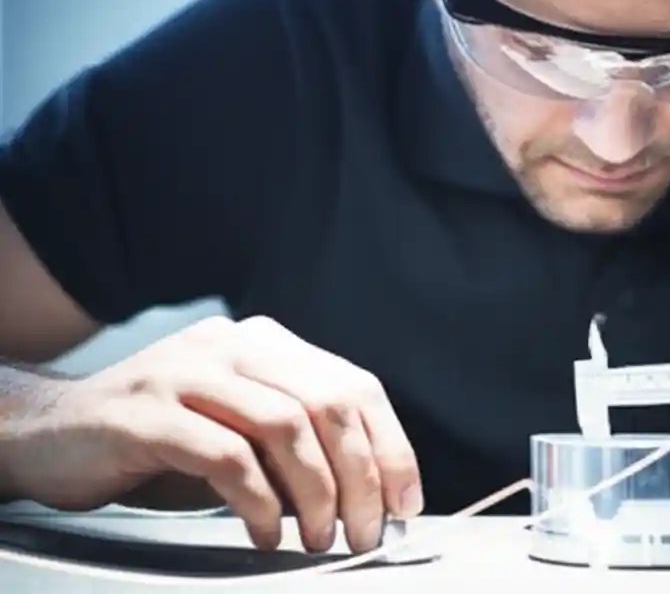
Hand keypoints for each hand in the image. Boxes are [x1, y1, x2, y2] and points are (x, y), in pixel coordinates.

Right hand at [1, 316, 421, 552]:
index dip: (390, 446)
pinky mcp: (147, 414)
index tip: (406, 501)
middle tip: (367, 532)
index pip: (354, 386)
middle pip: (328, 405)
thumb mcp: (240, 432)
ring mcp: (187, 373)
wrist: (49, 435)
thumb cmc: (157, 441)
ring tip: (320, 539)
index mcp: (265, 344)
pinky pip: (227, 457)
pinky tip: (262, 535)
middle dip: (361, 477)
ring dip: (316, 494)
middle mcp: (231, 345)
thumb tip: (373, 495)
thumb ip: (297, 446)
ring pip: (286, 426)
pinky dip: (258, 503)